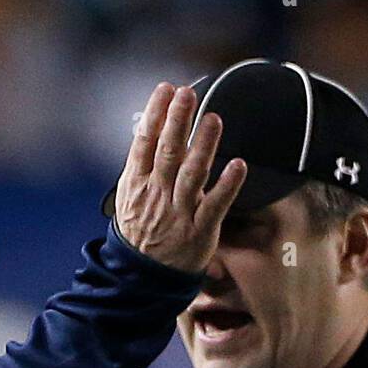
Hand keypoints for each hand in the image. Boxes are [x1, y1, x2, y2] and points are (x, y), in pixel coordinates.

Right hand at [113, 82, 246, 274]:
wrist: (143, 277)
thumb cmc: (140, 230)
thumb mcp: (129, 196)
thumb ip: (141, 163)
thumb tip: (148, 125)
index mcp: (137, 184)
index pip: (144, 143)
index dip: (155, 114)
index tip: (166, 90)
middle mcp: (157, 196)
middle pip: (168, 153)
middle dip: (177, 122)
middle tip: (187, 94)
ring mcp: (179, 214)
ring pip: (192, 175)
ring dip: (203, 146)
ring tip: (214, 120)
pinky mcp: (200, 231)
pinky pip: (216, 205)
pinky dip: (227, 186)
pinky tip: (239, 165)